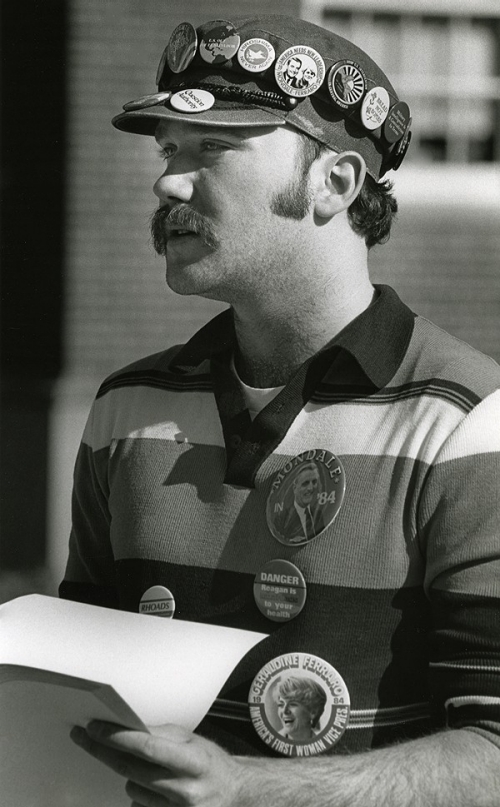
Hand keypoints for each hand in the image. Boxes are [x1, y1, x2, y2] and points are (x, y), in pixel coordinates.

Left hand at [70, 721, 245, 805]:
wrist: (234, 796)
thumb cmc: (211, 765)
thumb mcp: (193, 741)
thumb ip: (161, 735)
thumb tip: (127, 727)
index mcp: (193, 762)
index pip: (147, 747)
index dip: (117, 737)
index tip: (94, 728)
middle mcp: (184, 790)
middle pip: (131, 769)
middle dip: (103, 750)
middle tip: (84, 737)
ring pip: (131, 789)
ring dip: (128, 774)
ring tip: (143, 766)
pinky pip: (138, 806)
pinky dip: (138, 794)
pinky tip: (151, 786)